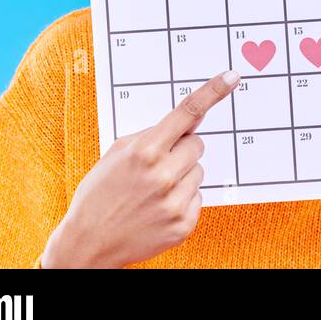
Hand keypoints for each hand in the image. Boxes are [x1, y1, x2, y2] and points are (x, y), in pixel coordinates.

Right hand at [40, 70, 239, 267]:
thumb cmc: (100, 194)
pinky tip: (157, 208)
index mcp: (144, 152)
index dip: (213, 92)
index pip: (187, 113)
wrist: (88, 243)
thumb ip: (151, 135)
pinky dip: (182, 198)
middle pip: (197, 144)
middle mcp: (163, 176)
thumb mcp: (116, 154)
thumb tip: (187, 120)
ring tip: (152, 191)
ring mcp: (175, 202)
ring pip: (199, 170)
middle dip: (181, 149)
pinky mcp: (184, 224)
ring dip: (182, 175)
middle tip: (157, 164)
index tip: (232, 77)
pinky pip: (198, 196)